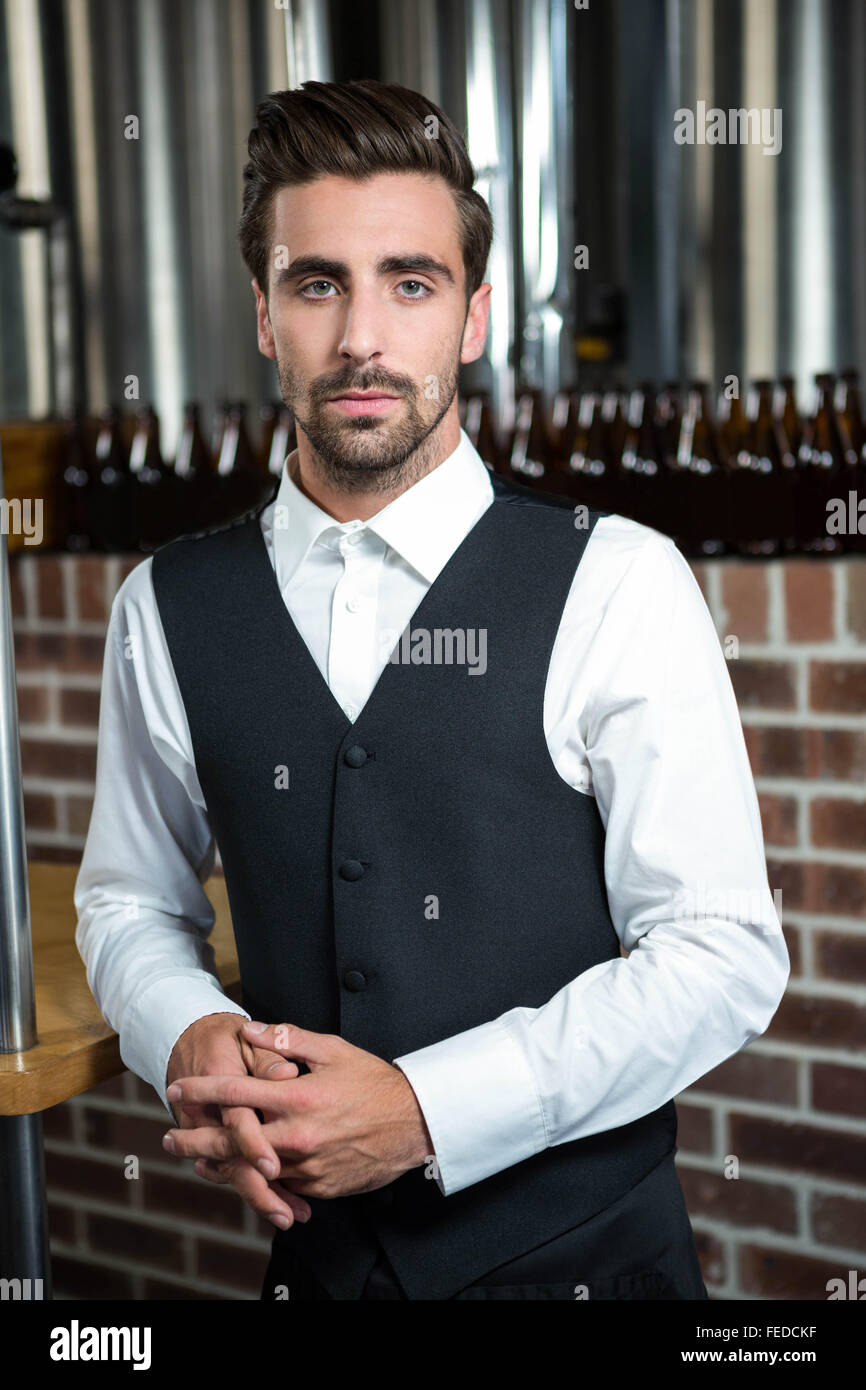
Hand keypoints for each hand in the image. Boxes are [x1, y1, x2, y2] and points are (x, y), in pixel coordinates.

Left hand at [162, 1021, 434, 1220]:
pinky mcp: (319, 1187)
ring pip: (252, 1171)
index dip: (201, 1091)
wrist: (415, 1124)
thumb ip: (288, 1040)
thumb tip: (252, 1030)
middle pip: (232, 1142)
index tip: (176, 1088)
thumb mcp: (334, 1049)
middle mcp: (297, 1135)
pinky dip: (258, 1180)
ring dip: (221, 1166)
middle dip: (195, 1141)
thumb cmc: (375, 1082)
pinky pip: (281, 1185)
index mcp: (297, 1097)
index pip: (235, 1094)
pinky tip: (244, 1175)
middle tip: (171, 1138)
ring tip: (199, 1162)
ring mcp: (308, 1166)